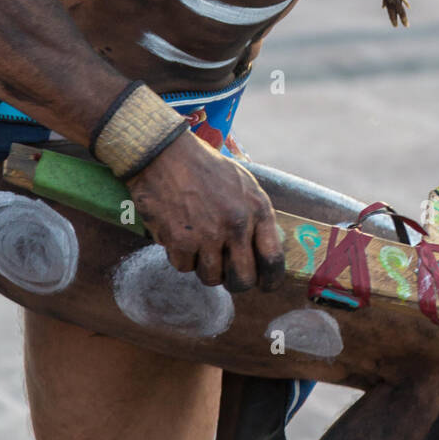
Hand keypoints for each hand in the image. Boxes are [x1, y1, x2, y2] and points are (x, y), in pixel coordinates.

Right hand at [126, 134, 284, 291]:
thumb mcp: (244, 184)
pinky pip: (184, 268)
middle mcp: (236, 225)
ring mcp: (208, 235)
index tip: (265, 285)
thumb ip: (256, 216)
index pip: (273, 259)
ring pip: (211, 278)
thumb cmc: (205, 167)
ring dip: (205, 268)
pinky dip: (180, 257)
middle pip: (243, 279)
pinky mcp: (180, 241)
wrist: (165, 154)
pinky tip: (179, 236)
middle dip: (236, 283)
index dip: (270, 280)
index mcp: (257, 209)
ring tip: (200, 247)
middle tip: (228, 275)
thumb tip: (264, 250)